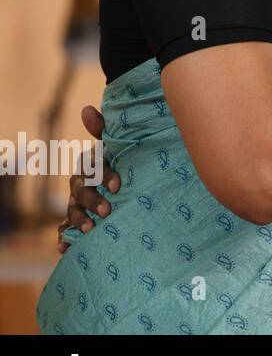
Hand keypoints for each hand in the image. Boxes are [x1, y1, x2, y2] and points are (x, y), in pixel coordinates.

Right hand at [56, 105, 118, 253]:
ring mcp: (76, 203)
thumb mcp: (117, 148)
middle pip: (80, 190)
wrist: (125, 187)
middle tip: (107, 210)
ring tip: (90, 228)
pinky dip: (63, 239)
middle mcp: (80, 184)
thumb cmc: (121, 164)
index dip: (103, 174)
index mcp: (90, 165)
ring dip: (78, 219)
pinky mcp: (75, 222)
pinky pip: (63, 231)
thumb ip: (104, 131)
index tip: (117, 185)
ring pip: (72, 210)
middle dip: (92, 199)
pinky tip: (64, 247)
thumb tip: (86, 108)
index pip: (91, 167)